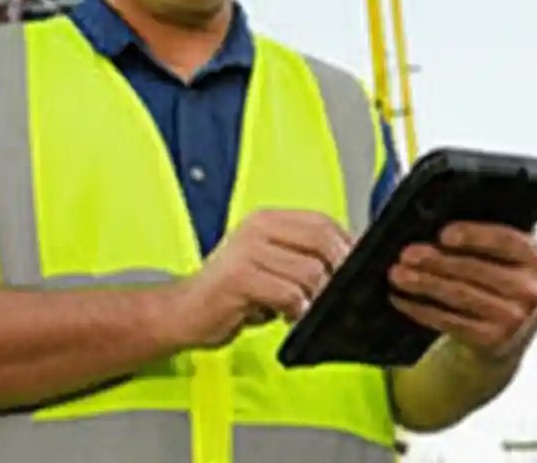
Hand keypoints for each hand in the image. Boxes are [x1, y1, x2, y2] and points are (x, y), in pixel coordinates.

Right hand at [169, 210, 351, 348]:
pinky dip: (294, 310)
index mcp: (267, 219)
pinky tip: (282, 316)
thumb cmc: (231, 294)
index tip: (354, 271)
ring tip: (299, 310)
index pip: (322, 222)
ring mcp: (247, 250)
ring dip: (313, 298)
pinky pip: (289, 294)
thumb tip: (348, 263)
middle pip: (322, 240)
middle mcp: (257, 227)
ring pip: (310, 272)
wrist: (182, 312)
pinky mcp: (239, 278)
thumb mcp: (269, 266)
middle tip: (333, 296)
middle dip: (337, 272)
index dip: (346, 246)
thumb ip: (301, 258)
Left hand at [388, 221, 536, 362]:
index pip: (507, 240)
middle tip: (406, 253)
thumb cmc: (498, 280)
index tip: (443, 234)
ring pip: (460, 295)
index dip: (474, 235)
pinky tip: (401, 298)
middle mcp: (531, 290)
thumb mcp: (504, 256)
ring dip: (423, 284)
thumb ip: (483, 235)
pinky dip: (421, 309)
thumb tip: (432, 219)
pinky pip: (449, 321)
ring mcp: (514, 319)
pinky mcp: (492, 341)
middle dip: (436, 260)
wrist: (510, 335)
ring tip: (397, 274)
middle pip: (476, 269)